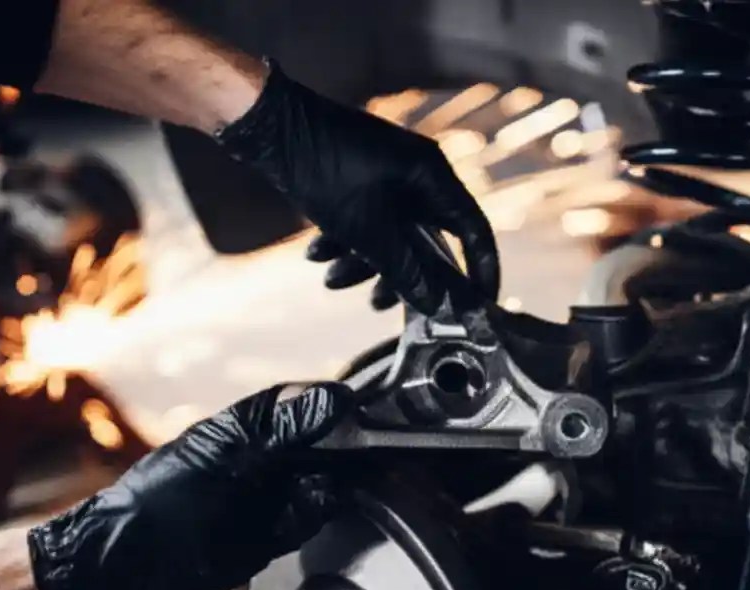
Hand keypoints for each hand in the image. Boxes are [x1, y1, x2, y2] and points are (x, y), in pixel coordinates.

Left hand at [27, 382, 349, 589]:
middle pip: (334, 440)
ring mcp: (282, 490)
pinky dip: (328, 507)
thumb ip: (287, 427)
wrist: (137, 558)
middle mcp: (277, 452)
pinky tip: (329, 500)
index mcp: (260, 420)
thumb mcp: (232, 451)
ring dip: (349, 477)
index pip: (317, 401)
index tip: (374, 412)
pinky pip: (321, 511)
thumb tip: (337, 398)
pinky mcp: (286, 527)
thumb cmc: (169, 493)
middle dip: (357, 444)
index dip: (346, 406)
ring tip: (363, 473)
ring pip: (334, 476)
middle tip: (381, 448)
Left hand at [215, 61, 499, 313]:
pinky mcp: (359, 179)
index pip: (473, 230)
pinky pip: (365, 220)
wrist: (268, 125)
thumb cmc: (323, 167)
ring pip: (390, 234)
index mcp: (432, 175)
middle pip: (425, 239)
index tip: (482, 304)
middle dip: (398, 274)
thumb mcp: (366, 230)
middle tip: (378, 303)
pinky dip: (344, 241)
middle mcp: (416, 174)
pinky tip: (316, 252)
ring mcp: (387, 175)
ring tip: (330, 280)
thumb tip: (433, 303)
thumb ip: (404, 270)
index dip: (481, 270)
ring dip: (361, 263)